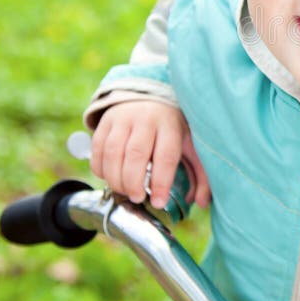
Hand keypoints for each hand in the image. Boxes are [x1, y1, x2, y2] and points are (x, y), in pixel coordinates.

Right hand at [90, 101, 210, 208]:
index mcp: (171, 125)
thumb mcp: (190, 145)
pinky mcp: (105, 121)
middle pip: (136, 155)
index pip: (165, 156)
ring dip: (115, 179)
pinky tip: (109, 178)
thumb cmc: (172, 128)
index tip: (158, 202)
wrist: (151, 97)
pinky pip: (97, 149)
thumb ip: (200, 174)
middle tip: (137, 198)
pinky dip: (100, 168)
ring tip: (124, 191)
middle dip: (134, 183)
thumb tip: (202, 202)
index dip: (160, 182)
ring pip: (113, 152)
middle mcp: (146, 118)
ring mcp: (123, 118)